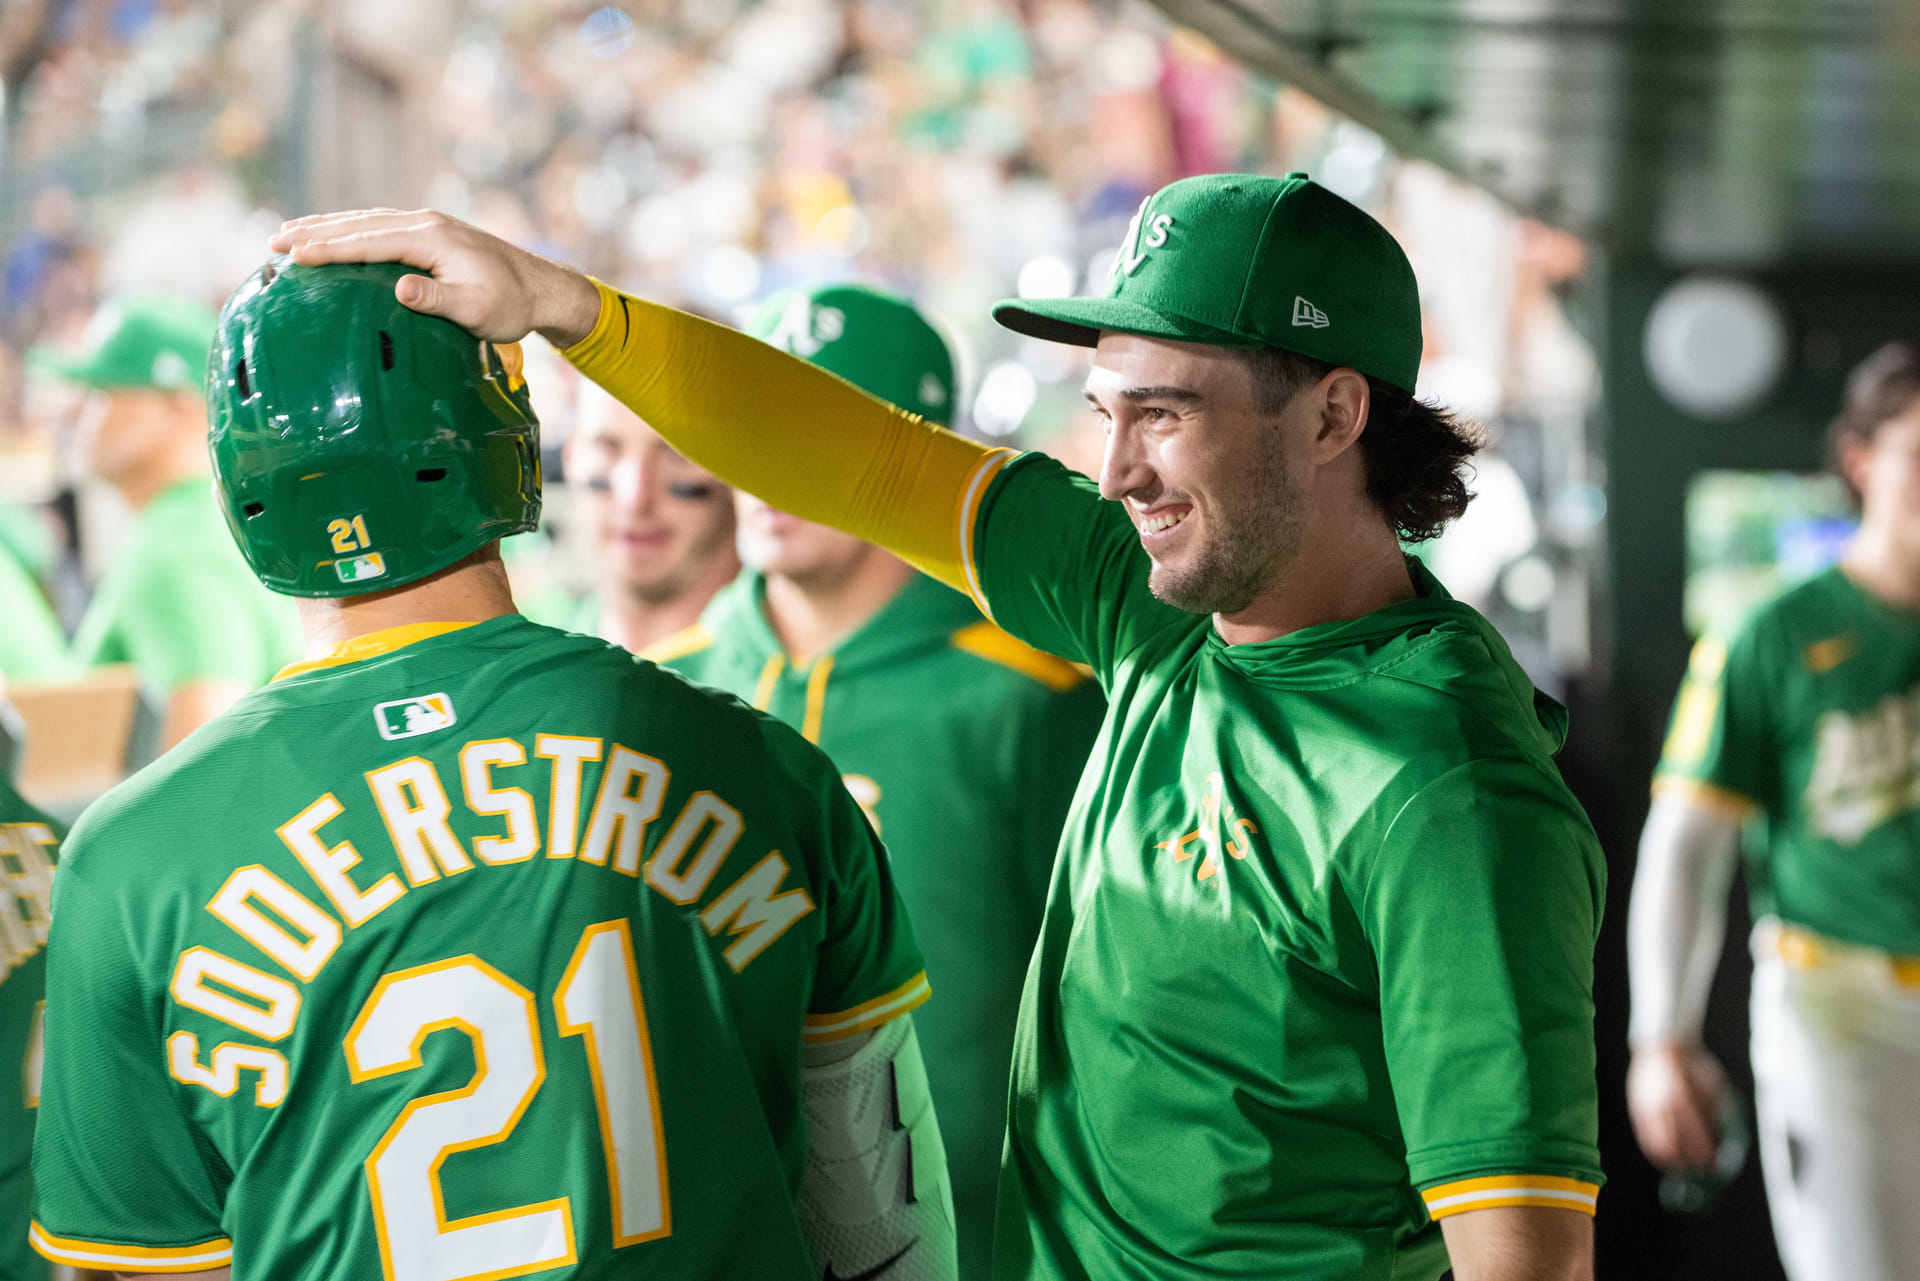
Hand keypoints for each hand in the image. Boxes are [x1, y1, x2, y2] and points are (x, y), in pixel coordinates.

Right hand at [269, 209, 601, 346]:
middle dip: (315, 231)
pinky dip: (353, 228)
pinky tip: (337, 235)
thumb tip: (400, 288)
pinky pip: (382, 225)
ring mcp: (430, 224)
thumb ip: (438, 300)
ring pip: (368, 219)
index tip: (294, 254)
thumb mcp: (476, 310)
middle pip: (360, 223)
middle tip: (273, 241)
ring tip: (290, 233)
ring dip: (329, 225)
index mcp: (432, 239)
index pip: (369, 241)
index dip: (330, 247)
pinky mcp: (434, 233)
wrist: (543, 288)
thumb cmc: (511, 305)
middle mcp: (426, 222)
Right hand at [1627, 1040, 1726, 1170]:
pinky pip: (1646, 1139)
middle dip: (1691, 1162)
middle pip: (1676, 1145)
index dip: (1705, 1154)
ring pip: (1658, 1146)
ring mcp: (1646, 1110)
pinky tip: (1668, 1158)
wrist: (1661, 1046)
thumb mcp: (1713, 1083)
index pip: (1694, 1136)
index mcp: (1682, 1099)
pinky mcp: (1637, 1111)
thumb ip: (1716, 1110)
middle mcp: (1662, 1107)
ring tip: (1687, 1166)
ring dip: (1674, 1161)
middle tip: (1704, 1169)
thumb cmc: (1692, 1064)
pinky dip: (1657, 1153)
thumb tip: (1722, 1138)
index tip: (1715, 1164)